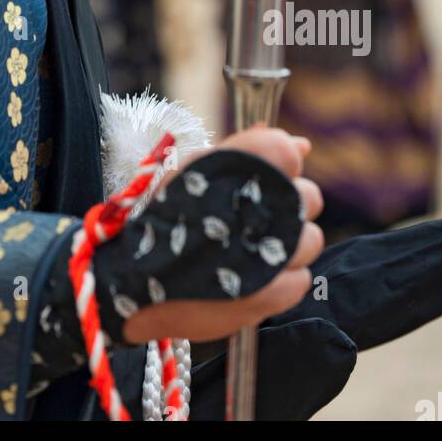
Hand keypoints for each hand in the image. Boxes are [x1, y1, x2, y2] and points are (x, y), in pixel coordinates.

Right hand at [122, 124, 323, 344]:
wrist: (131, 284)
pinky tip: (254, 277)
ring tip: (252, 251)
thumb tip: (301, 144)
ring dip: (288, 245)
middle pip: (307, 196)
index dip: (281, 164)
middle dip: (287, 205)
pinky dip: (283, 280)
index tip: (262, 181)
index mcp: (227, 172)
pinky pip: (301, 279)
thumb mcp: (194, 172)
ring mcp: (263, 255)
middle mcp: (249, 209)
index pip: (284, 152)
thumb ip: (249, 152)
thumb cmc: (163, 222)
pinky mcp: (268, 296)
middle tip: (254, 220)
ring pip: (310, 240)